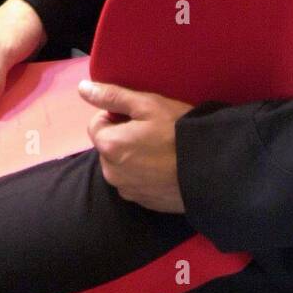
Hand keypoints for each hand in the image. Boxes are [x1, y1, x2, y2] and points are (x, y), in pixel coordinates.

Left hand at [80, 81, 191, 212]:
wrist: (210, 169)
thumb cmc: (177, 131)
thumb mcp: (147, 105)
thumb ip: (112, 96)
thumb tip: (82, 89)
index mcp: (109, 147)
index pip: (96, 124)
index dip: (116, 116)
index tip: (140, 117)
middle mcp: (111, 173)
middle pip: (108, 146)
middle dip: (123, 137)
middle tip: (153, 132)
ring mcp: (128, 191)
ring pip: (121, 166)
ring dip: (132, 156)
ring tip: (160, 151)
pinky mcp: (143, 203)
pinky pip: (134, 182)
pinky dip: (144, 174)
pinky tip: (165, 168)